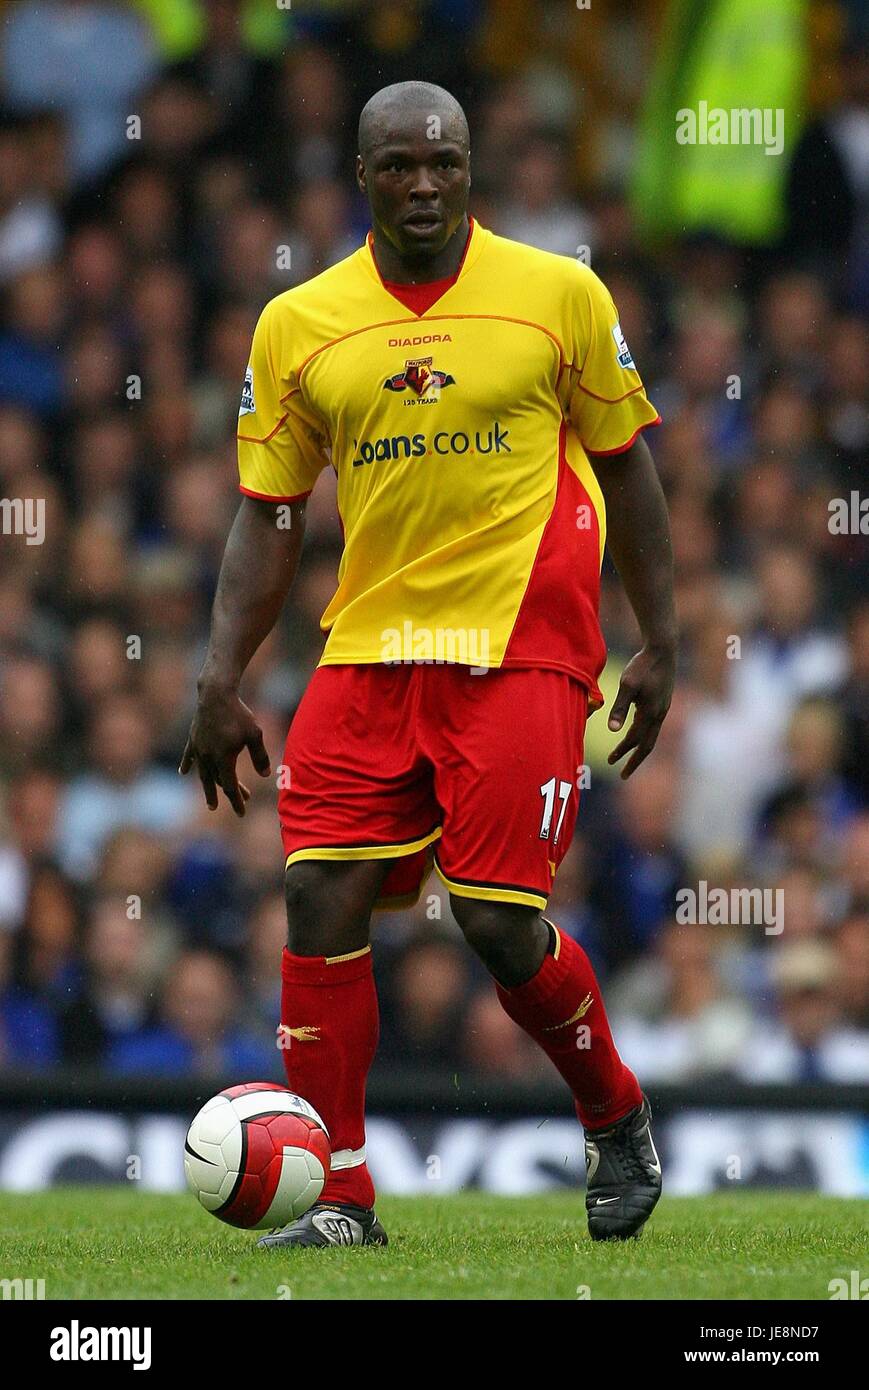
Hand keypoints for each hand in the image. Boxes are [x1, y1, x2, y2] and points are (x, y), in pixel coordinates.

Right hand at [179, 685, 271, 815]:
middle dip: (227, 795)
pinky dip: (187, 765)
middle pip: (218, 782)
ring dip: (209, 787)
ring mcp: (198, 749)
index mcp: (223, 760)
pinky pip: (189, 756)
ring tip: (210, 801)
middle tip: (237, 804)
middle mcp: (208, 758)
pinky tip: (183, 772)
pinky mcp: (193, 739)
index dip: (236, 801)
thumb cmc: (238, 714)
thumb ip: (260, 757)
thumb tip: (265, 775)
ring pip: (203, 774)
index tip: (242, 813)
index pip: (231, 787)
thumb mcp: (255, 735)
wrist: (216, 695)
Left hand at [607, 644, 674, 778]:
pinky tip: (636, 732)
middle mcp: (659, 714)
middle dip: (634, 761)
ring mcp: (663, 708)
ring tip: (628, 755)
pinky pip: (653, 726)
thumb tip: (612, 730)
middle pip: (647, 745)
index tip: (610, 762)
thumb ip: (619, 708)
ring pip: (651, 736)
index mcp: (650, 713)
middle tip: (624, 775)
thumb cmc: (643, 665)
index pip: (634, 740)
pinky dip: (644, 735)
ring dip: (639, 748)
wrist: (663, 649)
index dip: (622, 752)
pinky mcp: (663, 702)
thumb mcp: (627, 685)